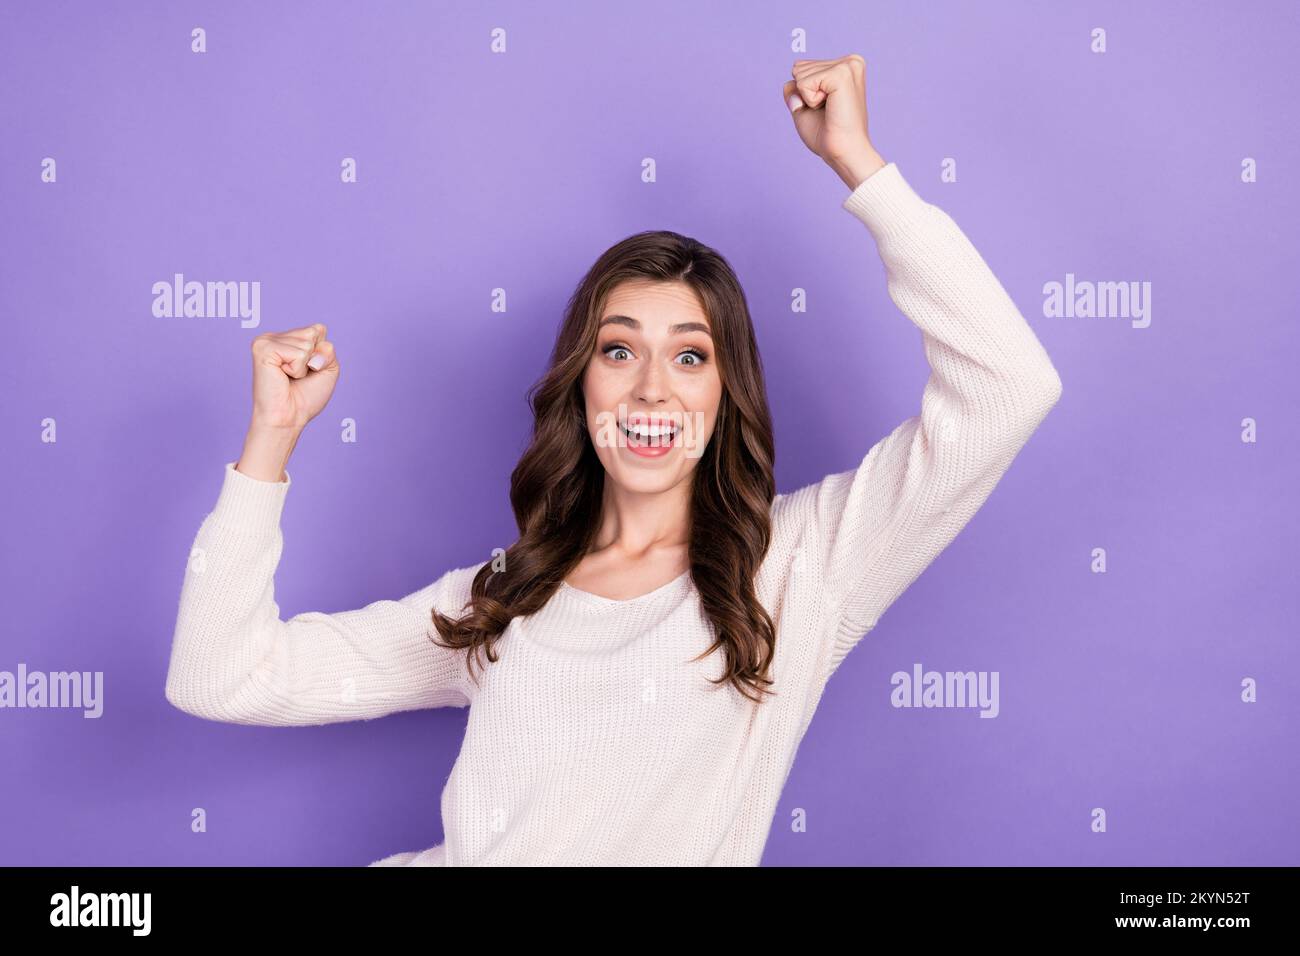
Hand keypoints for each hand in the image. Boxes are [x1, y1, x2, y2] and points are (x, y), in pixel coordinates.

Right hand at [248, 323, 338, 431]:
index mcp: (286, 339)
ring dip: (304, 366)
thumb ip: (328, 349)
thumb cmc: (305, 397)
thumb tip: (312, 340)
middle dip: (314, 359)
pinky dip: (297, 369)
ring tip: (288, 378)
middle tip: (297, 377)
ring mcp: (266, 341)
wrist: (288, 418)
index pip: (318, 329)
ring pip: (307, 343)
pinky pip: (298, 353)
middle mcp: (274, 336)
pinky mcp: (263, 349)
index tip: (308, 371)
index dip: (322, 354)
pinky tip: (283, 376)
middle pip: (314, 332)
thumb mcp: (328, 369)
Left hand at [782, 54, 886, 189]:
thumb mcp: (805, 109)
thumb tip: (788, 82)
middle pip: (800, 68)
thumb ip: (795, 92)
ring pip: (800, 73)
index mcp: (846, 66)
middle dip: (805, 94)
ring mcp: (848, 66)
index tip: (827, 108)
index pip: (803, 67)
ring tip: (830, 110)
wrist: (844, 152)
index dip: (805, 94)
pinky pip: (804, 82)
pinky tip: (829, 108)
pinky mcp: (842, 74)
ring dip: (808, 98)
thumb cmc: (828, 135)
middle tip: (828, 111)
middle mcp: (850, 61)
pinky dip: (810, 100)